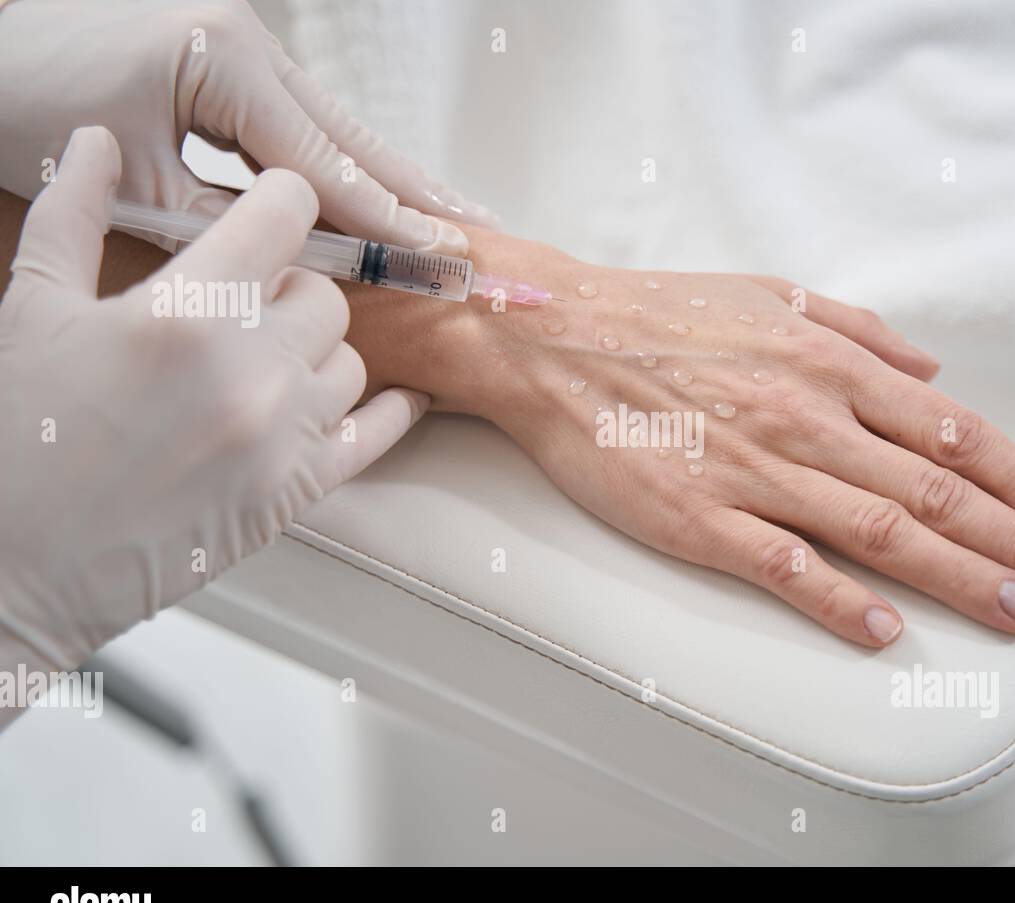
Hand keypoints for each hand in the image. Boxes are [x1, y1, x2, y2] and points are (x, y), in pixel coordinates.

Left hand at [0, 0, 494, 252]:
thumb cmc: (25, 103)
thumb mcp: (131, 184)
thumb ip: (225, 226)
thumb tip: (302, 262)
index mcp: (226, 62)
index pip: (329, 166)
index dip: (390, 224)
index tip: (443, 263)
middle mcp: (246, 40)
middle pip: (354, 134)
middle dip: (420, 189)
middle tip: (483, 231)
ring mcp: (237, 41)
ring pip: (334, 122)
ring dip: (389, 174)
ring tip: (450, 215)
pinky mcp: (221, 53)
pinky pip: (299, 117)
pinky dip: (341, 159)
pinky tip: (376, 188)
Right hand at [0, 128, 427, 684]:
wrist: (12, 566)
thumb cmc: (13, 436)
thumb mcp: (31, 308)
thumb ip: (74, 215)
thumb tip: (100, 144)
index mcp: (185, 313)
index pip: (288, 215)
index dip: (282, 201)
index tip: (270, 210)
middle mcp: (251, 371)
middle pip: (326, 295)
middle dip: (290, 290)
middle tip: (245, 305)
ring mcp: (281, 437)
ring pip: (351, 362)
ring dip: (317, 352)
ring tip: (266, 362)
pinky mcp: (295, 494)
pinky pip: (377, 434)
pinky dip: (388, 410)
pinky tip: (394, 395)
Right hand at [350, 234, 1014, 647]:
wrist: (555, 338)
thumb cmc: (663, 315)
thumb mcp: (771, 293)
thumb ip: (859, 331)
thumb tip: (932, 370)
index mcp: (827, 364)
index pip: (952, 433)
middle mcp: (805, 418)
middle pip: (935, 492)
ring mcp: (753, 472)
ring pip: (878, 533)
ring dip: (961, 576)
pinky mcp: (699, 518)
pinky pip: (781, 566)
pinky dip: (839, 600)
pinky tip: (889, 629)